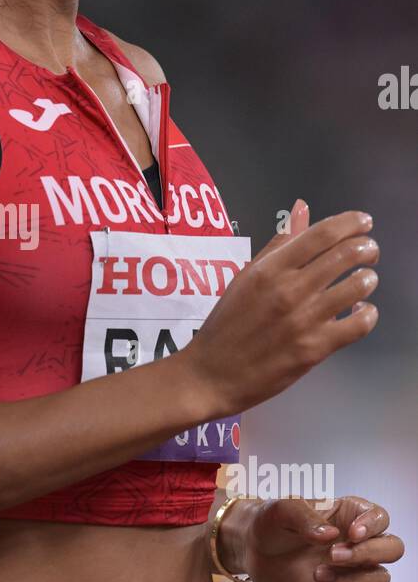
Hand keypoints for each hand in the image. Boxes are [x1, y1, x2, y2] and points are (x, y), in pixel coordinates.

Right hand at [182, 199, 379, 418]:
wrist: (212, 374)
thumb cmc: (227, 325)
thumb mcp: (246, 276)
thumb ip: (279, 243)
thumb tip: (301, 208)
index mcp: (270, 269)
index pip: (322, 233)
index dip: (351, 222)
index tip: (364, 222)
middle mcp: (289, 290)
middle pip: (347, 254)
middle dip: (367, 248)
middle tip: (368, 252)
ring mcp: (303, 320)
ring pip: (358, 286)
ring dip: (368, 279)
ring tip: (362, 281)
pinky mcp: (314, 349)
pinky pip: (359, 324)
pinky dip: (367, 314)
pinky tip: (359, 312)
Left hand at [240, 494, 404, 581]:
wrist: (253, 550)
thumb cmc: (271, 522)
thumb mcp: (282, 511)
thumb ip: (306, 518)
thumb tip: (331, 536)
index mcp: (349, 513)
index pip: (381, 517)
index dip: (373, 526)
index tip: (352, 533)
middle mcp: (358, 541)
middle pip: (393, 549)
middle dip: (368, 554)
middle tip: (333, 555)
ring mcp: (352, 569)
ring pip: (380, 579)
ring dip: (353, 579)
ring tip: (317, 573)